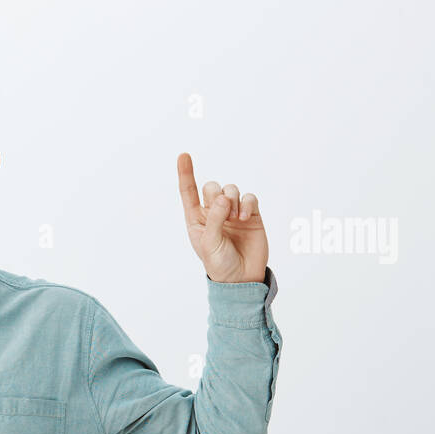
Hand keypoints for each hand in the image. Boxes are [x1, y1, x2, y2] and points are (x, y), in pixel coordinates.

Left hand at [177, 152, 267, 283]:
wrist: (242, 277)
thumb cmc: (219, 263)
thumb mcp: (210, 243)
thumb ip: (214, 219)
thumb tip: (224, 197)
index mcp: (197, 219)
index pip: (188, 192)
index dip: (186, 173)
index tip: (183, 155)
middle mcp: (214, 213)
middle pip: (212, 187)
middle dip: (217, 194)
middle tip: (224, 212)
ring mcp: (232, 213)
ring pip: (230, 189)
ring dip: (233, 199)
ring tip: (236, 218)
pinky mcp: (251, 214)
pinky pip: (249, 197)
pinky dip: (247, 203)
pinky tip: (245, 216)